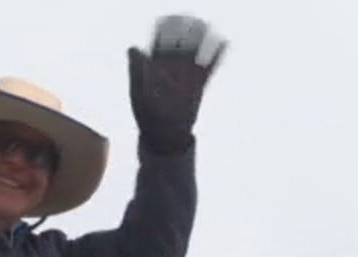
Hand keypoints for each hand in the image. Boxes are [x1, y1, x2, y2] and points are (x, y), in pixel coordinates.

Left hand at [128, 14, 227, 153]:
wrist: (164, 136)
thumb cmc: (147, 116)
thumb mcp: (138, 92)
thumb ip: (136, 68)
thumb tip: (133, 47)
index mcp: (155, 65)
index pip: (160, 40)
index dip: (164, 27)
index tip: (169, 19)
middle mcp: (172, 66)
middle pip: (180, 42)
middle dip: (186, 29)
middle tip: (192, 19)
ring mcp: (186, 75)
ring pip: (196, 51)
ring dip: (202, 39)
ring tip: (208, 26)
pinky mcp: (199, 85)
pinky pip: (210, 67)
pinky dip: (217, 56)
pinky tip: (224, 43)